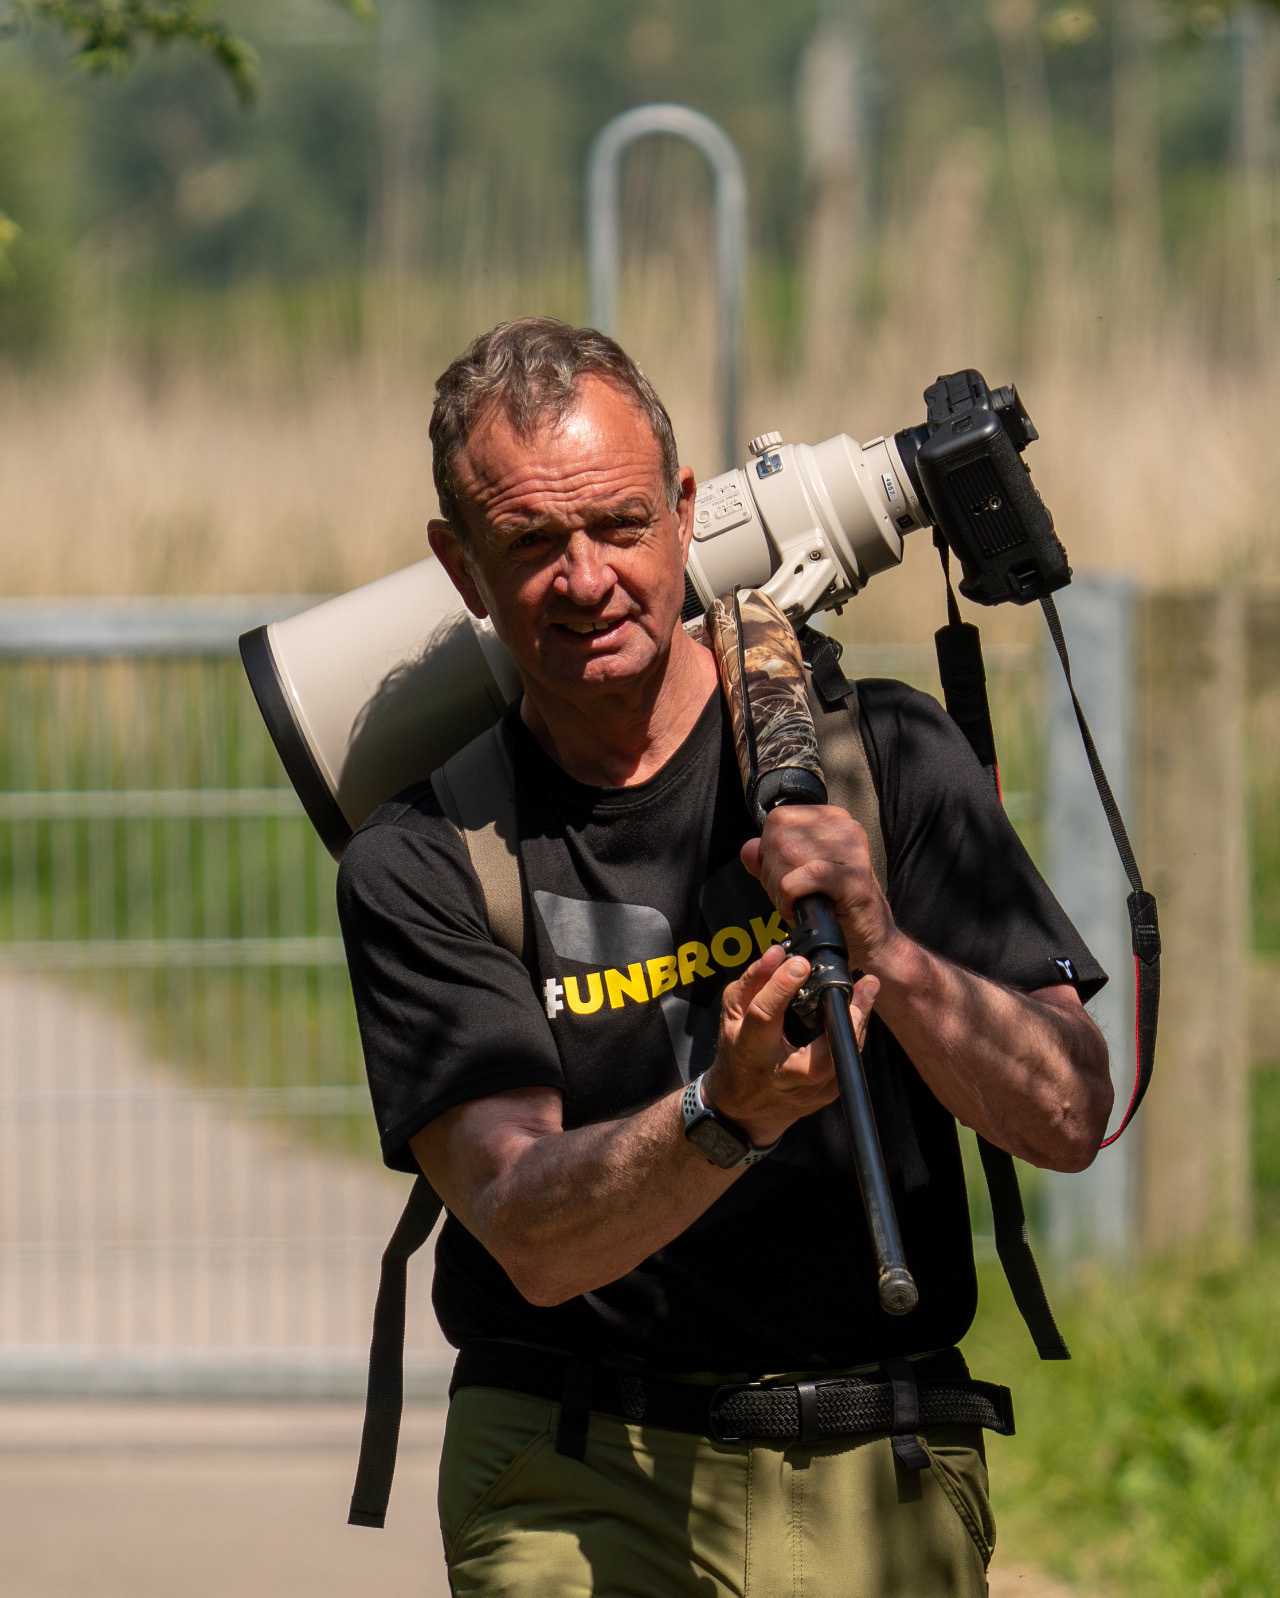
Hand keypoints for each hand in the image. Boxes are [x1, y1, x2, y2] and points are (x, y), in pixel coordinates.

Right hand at [703, 942, 879, 1146]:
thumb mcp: (732, 1015)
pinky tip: (858, 1013)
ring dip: (859, 1024)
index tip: (800, 963)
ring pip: (843, 1059)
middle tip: (864, 985)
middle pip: (822, 1053)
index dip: (782, 987)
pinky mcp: (826, 1096)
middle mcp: (782, 1075)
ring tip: (868, 990)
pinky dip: (853, 1037)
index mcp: (752, 1050)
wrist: (744, 1107)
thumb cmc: (737, 1053)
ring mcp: (808, 1090)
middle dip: (846, 1018)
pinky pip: (846, 1064)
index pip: (765, 1015)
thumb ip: (753, 982)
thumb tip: (777, 953)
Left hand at [740, 805, 899, 971]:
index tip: (778, 874)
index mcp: (831, 819)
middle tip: (785, 896)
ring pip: (789, 855)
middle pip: (781, 838)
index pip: (778, 819)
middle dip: (771, 874)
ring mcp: (853, 850)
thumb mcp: (793, 876)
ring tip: (793, 903)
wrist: (866, 937)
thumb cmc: (831, 905)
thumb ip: (769, 860)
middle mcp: (846, 828)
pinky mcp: (854, 877)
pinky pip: (807, 875)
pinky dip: (791, 896)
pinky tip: (797, 910)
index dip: (767, 849)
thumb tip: (748, 849)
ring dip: (780, 888)